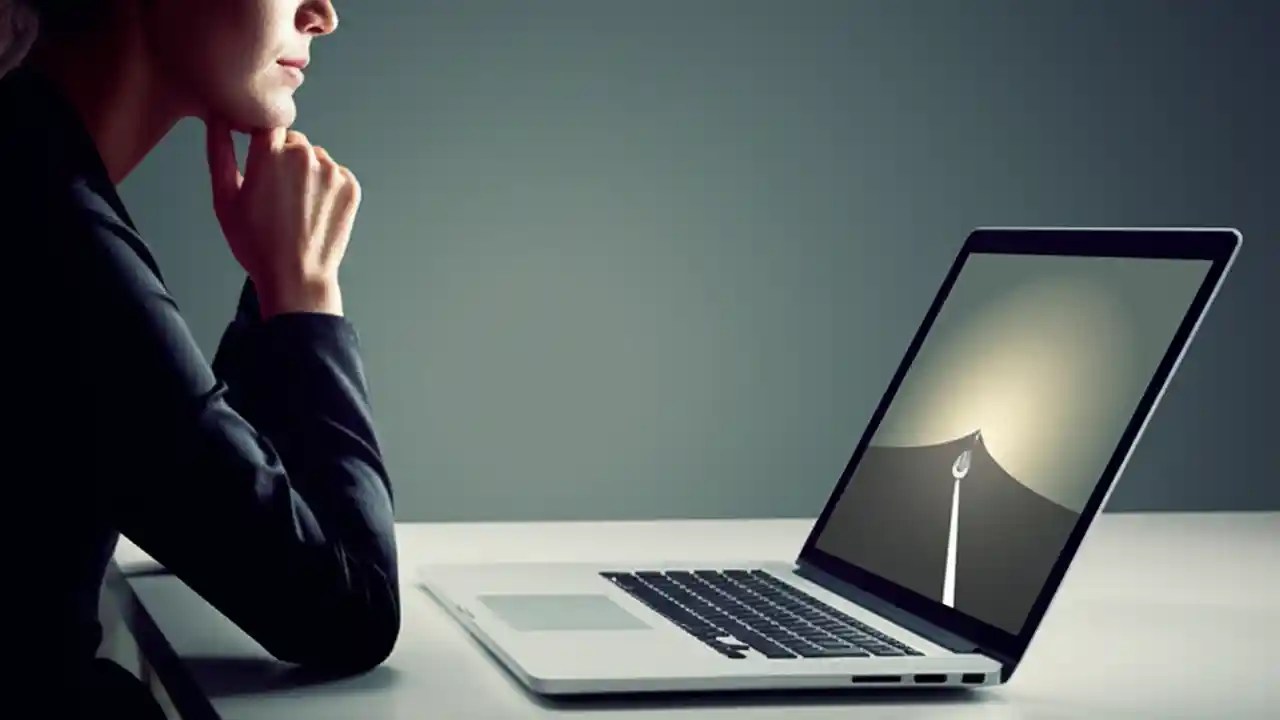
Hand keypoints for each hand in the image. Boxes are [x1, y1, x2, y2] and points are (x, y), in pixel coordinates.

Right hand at [205, 117, 361, 317]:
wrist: (297, 277)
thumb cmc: (255, 243)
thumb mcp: (224, 198)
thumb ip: (219, 150)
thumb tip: (217, 117)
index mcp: (270, 153)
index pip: (266, 122)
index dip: (260, 137)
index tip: (257, 154)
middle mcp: (304, 155)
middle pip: (292, 140)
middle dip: (283, 157)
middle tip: (275, 192)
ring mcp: (331, 171)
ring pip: (315, 157)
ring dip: (306, 171)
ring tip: (295, 206)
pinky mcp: (351, 186)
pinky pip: (335, 174)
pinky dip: (326, 186)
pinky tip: (313, 211)